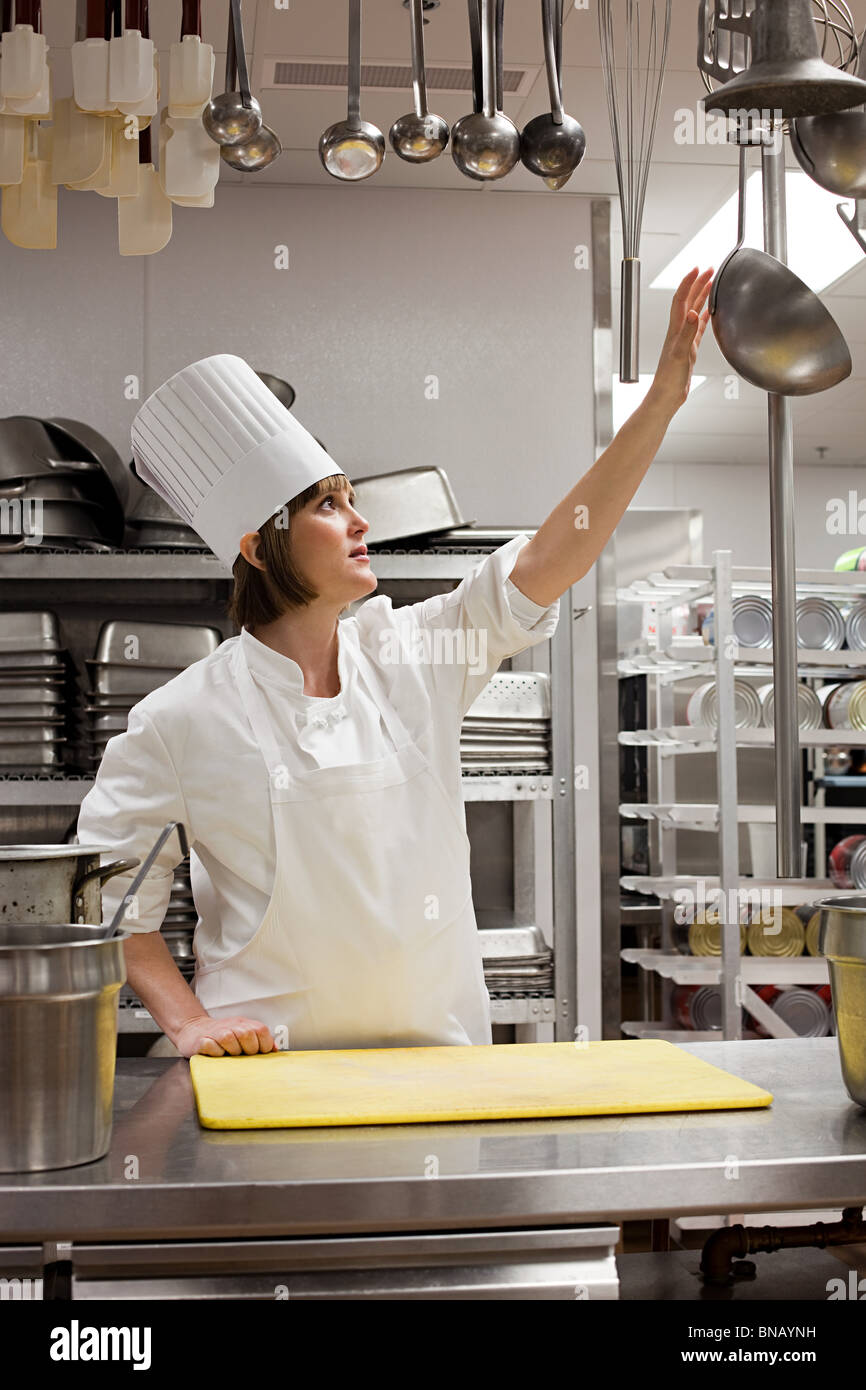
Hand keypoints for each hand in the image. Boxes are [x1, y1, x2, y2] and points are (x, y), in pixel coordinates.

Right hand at [174, 1014, 274, 1057]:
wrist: (195, 1031)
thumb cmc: (221, 1037)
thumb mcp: (243, 1034)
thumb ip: (259, 1040)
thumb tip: (275, 1050)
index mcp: (244, 1024)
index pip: (261, 1030)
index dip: (264, 1044)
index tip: (259, 1053)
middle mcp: (231, 1026)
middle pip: (247, 1034)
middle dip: (248, 1049)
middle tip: (242, 1055)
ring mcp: (216, 1032)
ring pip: (229, 1039)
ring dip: (231, 1051)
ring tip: (228, 1055)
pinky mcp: (202, 1041)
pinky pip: (211, 1046)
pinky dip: (215, 1053)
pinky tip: (215, 1054)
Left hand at [647, 267, 712, 416]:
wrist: (666, 396)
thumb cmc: (669, 379)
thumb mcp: (680, 354)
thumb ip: (687, 333)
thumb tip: (692, 313)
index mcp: (675, 329)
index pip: (681, 299)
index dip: (689, 282)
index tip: (698, 268)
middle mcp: (678, 331)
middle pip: (688, 301)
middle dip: (698, 283)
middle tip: (710, 270)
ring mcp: (684, 339)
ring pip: (694, 311)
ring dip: (702, 296)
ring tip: (711, 283)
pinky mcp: (689, 348)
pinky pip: (698, 327)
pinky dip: (704, 316)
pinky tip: (709, 313)